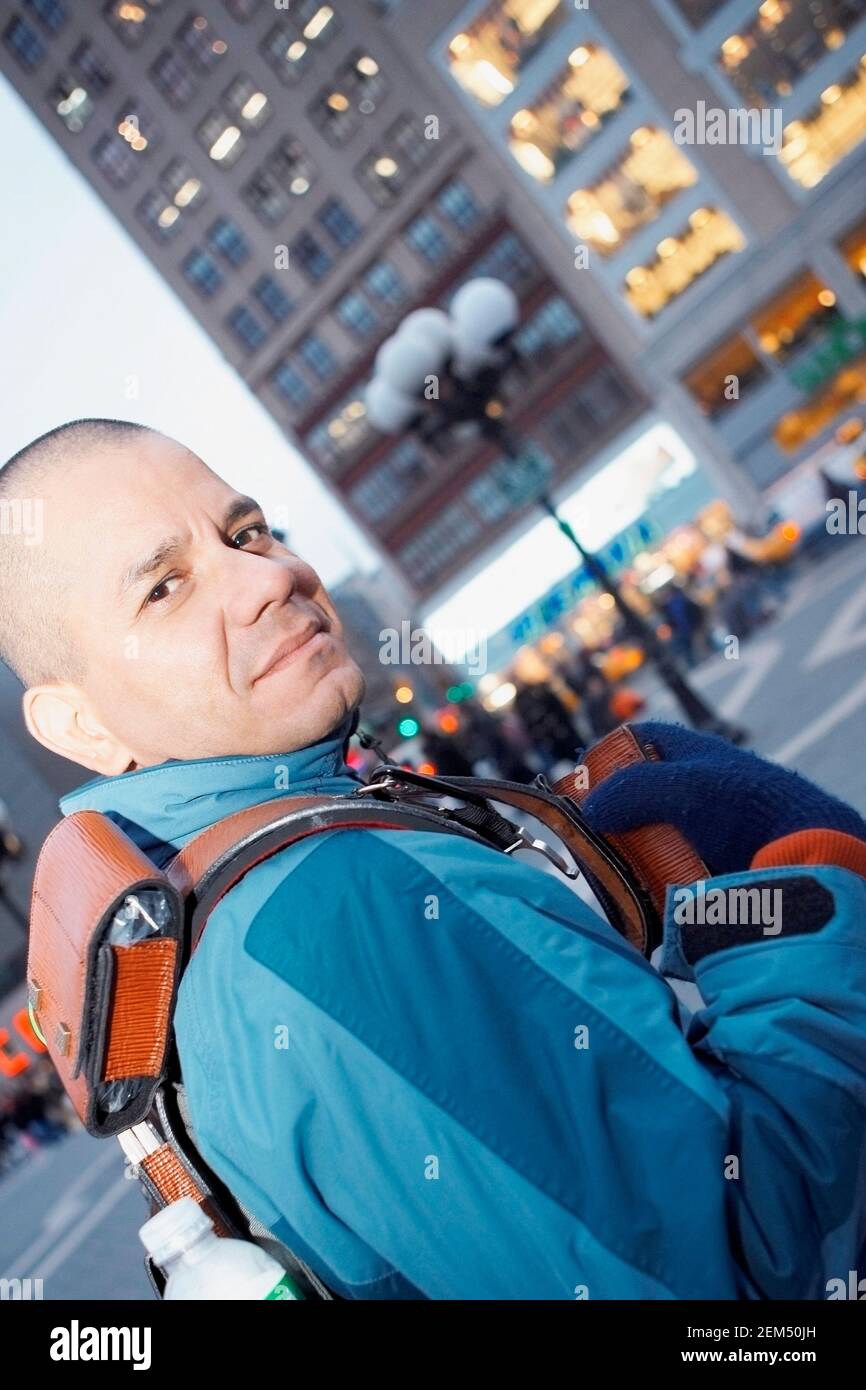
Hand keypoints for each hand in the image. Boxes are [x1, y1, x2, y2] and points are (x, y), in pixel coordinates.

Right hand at [581, 721, 865, 876]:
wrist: (807, 852)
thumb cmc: (751, 806)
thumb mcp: (685, 785)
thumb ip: (630, 789)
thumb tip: (588, 810)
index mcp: (681, 750)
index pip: (626, 745)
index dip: (599, 762)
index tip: (577, 790)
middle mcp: (684, 786)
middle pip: (625, 798)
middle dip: (605, 821)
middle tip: (587, 840)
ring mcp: (691, 827)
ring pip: (638, 839)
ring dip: (622, 857)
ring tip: (610, 875)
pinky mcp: (699, 863)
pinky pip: (657, 870)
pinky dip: (644, 882)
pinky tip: (634, 896)